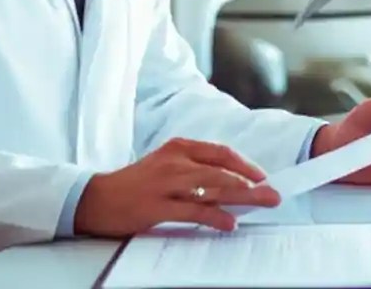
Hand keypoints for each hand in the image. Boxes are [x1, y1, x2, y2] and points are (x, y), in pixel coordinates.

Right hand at [73, 138, 279, 236]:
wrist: (97, 197)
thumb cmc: (135, 183)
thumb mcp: (166, 165)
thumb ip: (195, 170)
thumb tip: (231, 184)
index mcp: (178, 147)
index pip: (221, 152)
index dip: (245, 165)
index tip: (263, 177)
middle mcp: (175, 161)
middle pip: (223, 171)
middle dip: (252, 183)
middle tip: (274, 195)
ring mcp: (166, 183)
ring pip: (213, 188)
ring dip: (242, 197)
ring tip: (262, 205)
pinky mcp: (157, 206)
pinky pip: (194, 210)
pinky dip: (216, 217)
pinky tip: (230, 223)